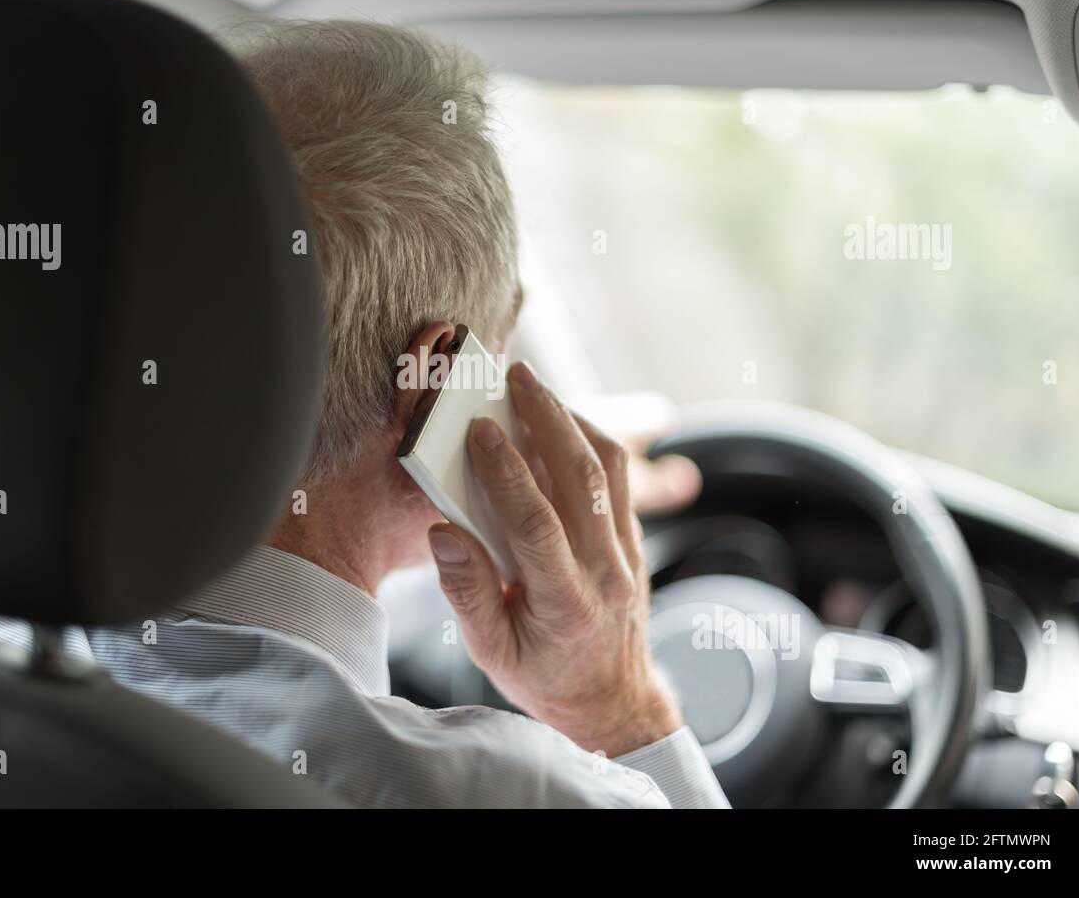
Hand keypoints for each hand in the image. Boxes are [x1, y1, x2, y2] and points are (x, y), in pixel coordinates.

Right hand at [427, 362, 681, 756]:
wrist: (612, 700)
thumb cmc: (543, 676)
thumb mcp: (491, 652)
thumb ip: (467, 592)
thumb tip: (444, 531)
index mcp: (565, 604)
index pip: (537, 524)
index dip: (507, 473)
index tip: (480, 431)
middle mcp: (606, 573)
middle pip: (583, 478)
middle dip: (548, 418)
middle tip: (517, 377)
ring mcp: (628, 554)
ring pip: (610, 470)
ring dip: (574, 420)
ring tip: (537, 389)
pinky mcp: (635, 541)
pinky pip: (619, 480)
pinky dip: (590, 442)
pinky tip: (560, 424)